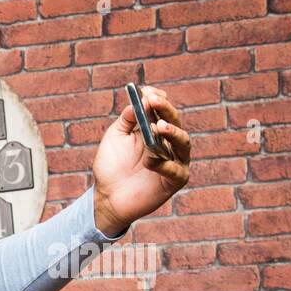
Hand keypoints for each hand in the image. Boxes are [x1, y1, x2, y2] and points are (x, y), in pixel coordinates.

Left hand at [92, 84, 190, 237]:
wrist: (107, 197)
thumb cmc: (111, 167)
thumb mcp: (115, 139)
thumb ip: (126, 120)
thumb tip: (137, 102)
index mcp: (155, 129)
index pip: (162, 109)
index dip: (157, 99)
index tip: (146, 92)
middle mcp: (169, 142)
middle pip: (174, 122)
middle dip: (165, 110)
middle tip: (154, 101)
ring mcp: (174, 160)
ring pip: (183, 142)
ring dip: (172, 132)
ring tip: (157, 127)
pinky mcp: (175, 180)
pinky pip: (176, 170)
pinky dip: (164, 165)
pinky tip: (149, 161)